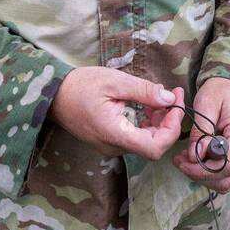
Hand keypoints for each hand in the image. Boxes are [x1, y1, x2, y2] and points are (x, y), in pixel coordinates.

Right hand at [49, 68, 183, 159]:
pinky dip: (146, 123)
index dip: (172, 128)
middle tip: (173, 95)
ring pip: (145, 142)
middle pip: (153, 145)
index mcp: (114, 134)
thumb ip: (144, 91)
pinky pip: (134, 138)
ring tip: (159, 97)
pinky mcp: (109, 141)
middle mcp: (113, 146)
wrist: (53, 95)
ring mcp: (110, 146)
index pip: (155, 148)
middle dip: (168, 121)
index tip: (175, 104)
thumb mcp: (115, 82)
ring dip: (158, 122)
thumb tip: (169, 99)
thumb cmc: (81, 85)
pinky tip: (146, 105)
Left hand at [173, 77, 229, 191]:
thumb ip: (201, 130)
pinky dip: (208, 170)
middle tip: (180, 161)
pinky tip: (194, 157)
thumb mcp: (206, 103)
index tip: (184, 163)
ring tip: (184, 158)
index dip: (204, 171)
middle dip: (200, 175)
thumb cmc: (221, 90)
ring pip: (225, 180)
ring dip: (202, 175)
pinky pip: (224, 172)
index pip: (229, 165)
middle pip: (227, 178)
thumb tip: (195, 155)